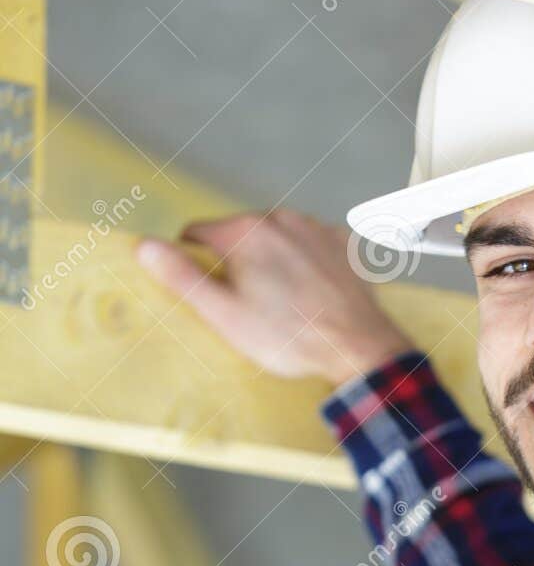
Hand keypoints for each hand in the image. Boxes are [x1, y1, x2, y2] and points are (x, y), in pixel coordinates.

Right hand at [135, 206, 416, 383]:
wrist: (358, 348)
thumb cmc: (288, 337)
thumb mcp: (225, 315)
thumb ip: (182, 277)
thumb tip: (143, 245)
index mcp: (245, 230)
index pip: (196, 233)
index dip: (194, 263)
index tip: (209, 294)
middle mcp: (280, 217)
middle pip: (238, 236)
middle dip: (236, 264)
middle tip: (250, 307)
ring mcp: (315, 227)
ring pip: (275, 239)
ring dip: (271, 263)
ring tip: (284, 305)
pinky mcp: (341, 243)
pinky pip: (309, 247)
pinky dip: (304, 264)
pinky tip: (310, 295)